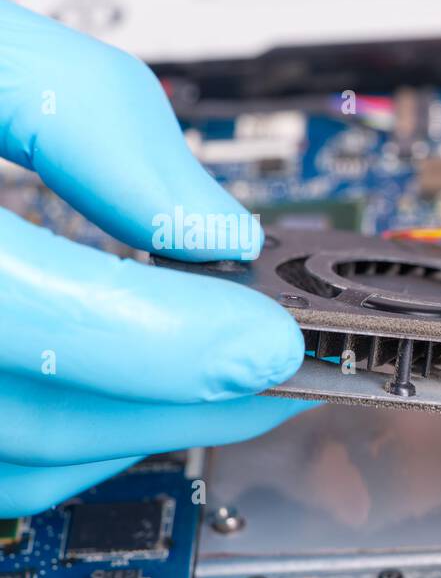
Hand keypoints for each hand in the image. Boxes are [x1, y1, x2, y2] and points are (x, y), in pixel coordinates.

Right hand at [0, 0, 309, 516]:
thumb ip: (92, 115)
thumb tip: (211, 225)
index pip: (32, 313)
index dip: (168, 340)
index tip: (268, 337)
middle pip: (36, 411)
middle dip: (183, 400)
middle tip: (277, 369)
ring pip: (11, 462)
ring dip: (138, 431)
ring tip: (227, 386)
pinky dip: (68, 447)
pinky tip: (127, 400)